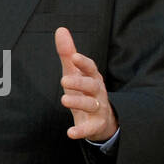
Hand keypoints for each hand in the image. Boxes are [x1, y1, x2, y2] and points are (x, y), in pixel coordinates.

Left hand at [56, 27, 117, 141]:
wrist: (102, 119)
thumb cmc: (85, 91)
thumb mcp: (76, 73)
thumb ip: (68, 54)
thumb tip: (60, 30)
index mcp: (93, 78)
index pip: (91, 68)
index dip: (84, 63)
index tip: (74, 57)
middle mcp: (98, 93)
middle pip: (92, 86)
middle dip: (80, 82)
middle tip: (64, 80)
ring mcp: (98, 109)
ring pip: (91, 105)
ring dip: (78, 102)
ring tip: (64, 99)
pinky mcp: (95, 125)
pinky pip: (89, 128)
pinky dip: (81, 131)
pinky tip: (70, 133)